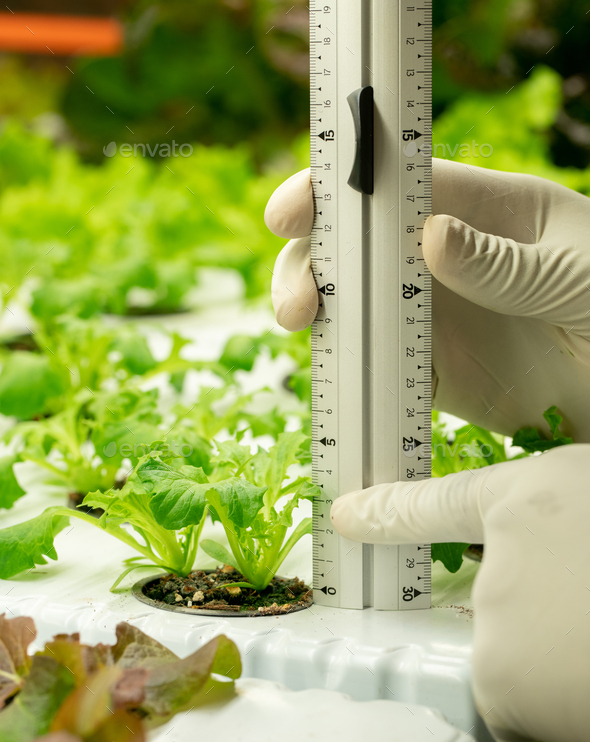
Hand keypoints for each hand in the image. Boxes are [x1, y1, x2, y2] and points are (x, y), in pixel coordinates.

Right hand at [265, 161, 589, 440]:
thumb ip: (505, 262)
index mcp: (483, 210)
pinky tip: (332, 379)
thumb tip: (430, 238)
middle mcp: (446, 259)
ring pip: (355, 305)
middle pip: (357, 246)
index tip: (292, 211)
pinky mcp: (434, 373)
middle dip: (311, 260)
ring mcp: (436, 317)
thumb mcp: (577, 271)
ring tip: (302, 324)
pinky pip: (378, 367)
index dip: (337, 189)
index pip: (398, 186)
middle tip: (299, 299)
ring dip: (318, 311)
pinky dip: (348, 370)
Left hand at [330, 445, 589, 741]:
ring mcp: (494, 613)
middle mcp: (502, 544)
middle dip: (548, 615)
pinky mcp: (496, 682)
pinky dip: (553, 709)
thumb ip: (568, 528)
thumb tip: (548, 551)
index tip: (346, 515)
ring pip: (514, 654)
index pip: (446, 496)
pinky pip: (517, 704)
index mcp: (542, 494)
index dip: (394, 507)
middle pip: (501, 594)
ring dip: (555, 663)